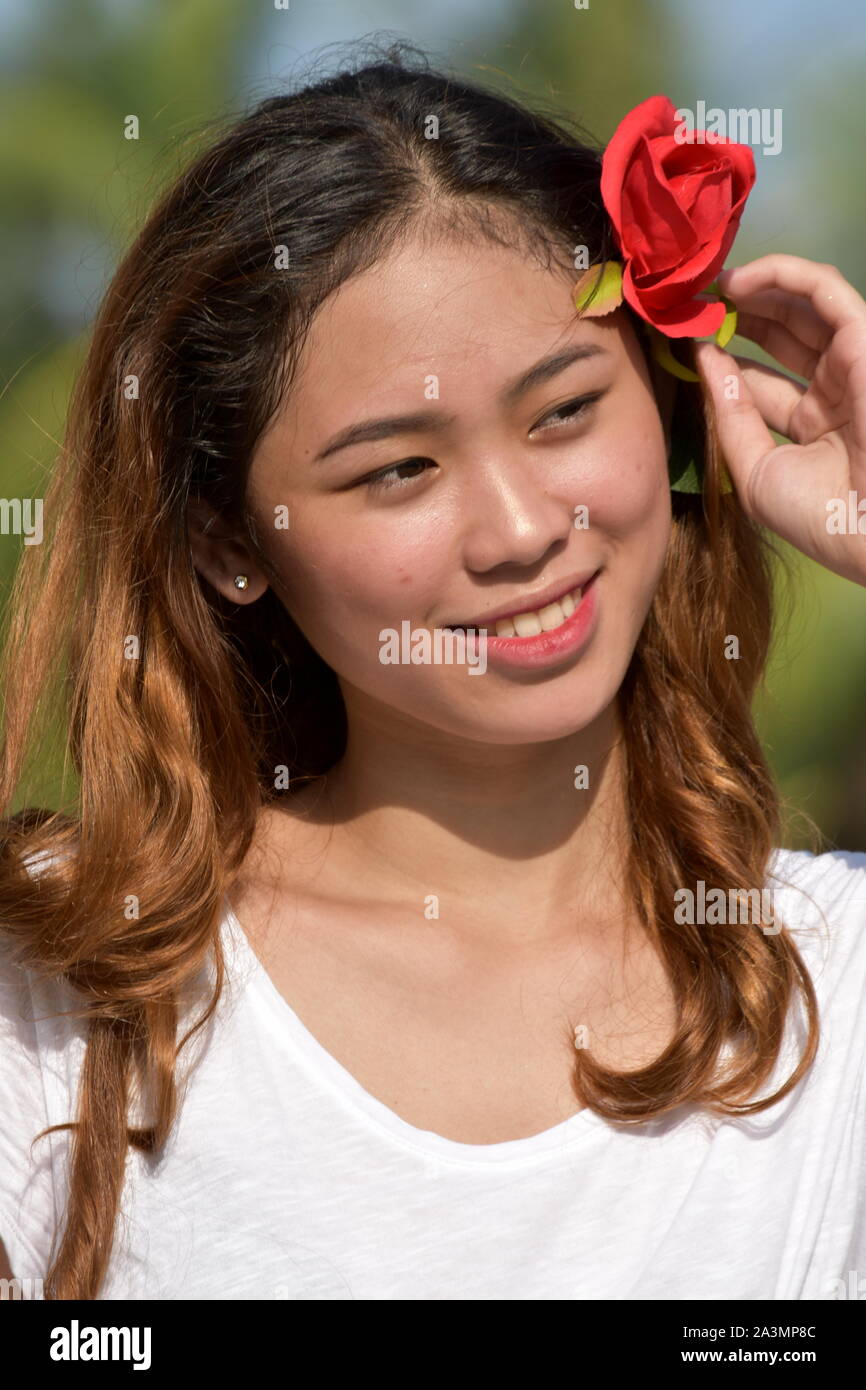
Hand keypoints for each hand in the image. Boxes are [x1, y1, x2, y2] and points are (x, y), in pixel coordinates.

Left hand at [693, 254, 865, 586]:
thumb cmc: (816, 513)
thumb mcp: (755, 471)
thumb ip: (730, 417)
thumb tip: (706, 360)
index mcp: (811, 427)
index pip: (759, 382)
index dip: (722, 362)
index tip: (682, 347)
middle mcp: (833, 391)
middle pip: (781, 338)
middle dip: (737, 319)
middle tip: (694, 307)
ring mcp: (851, 364)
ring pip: (802, 308)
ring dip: (755, 291)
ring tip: (710, 287)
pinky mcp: (865, 339)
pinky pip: (825, 291)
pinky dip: (784, 274)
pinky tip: (739, 280)